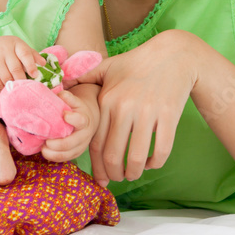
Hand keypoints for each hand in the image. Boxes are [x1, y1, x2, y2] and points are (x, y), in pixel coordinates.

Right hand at [0, 35, 44, 92]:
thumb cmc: (5, 49)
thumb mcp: (18, 47)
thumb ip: (31, 54)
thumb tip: (44, 64)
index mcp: (15, 44)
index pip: (25, 53)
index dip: (31, 65)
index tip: (35, 75)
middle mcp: (4, 50)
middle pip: (16, 69)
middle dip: (23, 80)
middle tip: (28, 89)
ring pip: (7, 78)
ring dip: (14, 86)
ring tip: (20, 92)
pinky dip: (4, 90)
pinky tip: (9, 92)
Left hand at [41, 85, 99, 162]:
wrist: (87, 119)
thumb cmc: (76, 108)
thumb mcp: (74, 100)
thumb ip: (67, 98)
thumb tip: (60, 95)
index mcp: (84, 119)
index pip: (80, 120)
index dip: (72, 119)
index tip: (63, 115)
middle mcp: (84, 134)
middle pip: (73, 142)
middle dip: (59, 143)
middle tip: (46, 142)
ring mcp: (81, 145)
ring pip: (69, 153)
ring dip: (55, 153)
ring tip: (43, 149)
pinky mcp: (76, 152)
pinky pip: (66, 158)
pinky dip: (54, 157)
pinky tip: (45, 152)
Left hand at [79, 30, 201, 184]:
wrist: (173, 54)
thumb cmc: (137, 62)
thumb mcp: (107, 66)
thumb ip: (84, 77)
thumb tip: (61, 83)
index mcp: (108, 100)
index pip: (96, 142)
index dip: (97, 165)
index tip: (100, 177)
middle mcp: (125, 108)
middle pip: (114, 154)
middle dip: (114, 174)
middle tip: (116, 179)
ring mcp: (148, 113)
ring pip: (137, 157)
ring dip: (134, 173)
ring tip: (133, 174)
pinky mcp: (169, 115)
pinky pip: (161, 150)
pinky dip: (155, 163)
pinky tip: (151, 163)